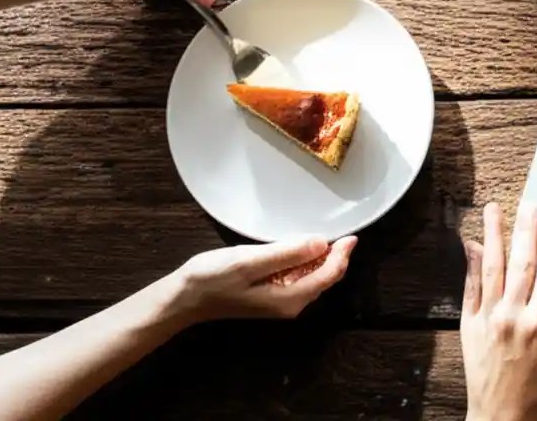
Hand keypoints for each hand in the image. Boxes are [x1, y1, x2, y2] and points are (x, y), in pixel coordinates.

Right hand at [168, 236, 356, 323]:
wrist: (184, 298)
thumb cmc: (212, 279)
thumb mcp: (249, 262)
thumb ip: (287, 253)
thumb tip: (322, 243)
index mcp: (289, 299)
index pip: (328, 276)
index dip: (342, 255)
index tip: (351, 235)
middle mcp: (290, 304)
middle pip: (324, 278)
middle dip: (335, 256)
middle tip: (341, 231)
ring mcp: (281, 301)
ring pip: (312, 277)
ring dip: (321, 258)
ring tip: (325, 235)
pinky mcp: (272, 295)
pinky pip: (298, 277)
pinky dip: (305, 262)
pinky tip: (300, 247)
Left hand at [461, 203, 536, 420]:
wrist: (500, 420)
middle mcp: (512, 314)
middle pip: (521, 262)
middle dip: (527, 230)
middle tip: (529, 205)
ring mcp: (488, 317)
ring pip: (491, 266)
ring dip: (494, 235)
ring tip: (494, 210)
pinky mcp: (469, 324)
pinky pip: (469, 287)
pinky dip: (470, 263)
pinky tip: (470, 243)